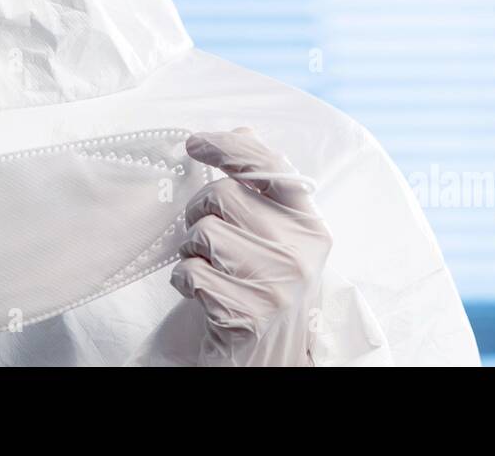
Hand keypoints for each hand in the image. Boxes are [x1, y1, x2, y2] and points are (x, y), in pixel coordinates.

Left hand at [171, 127, 331, 365]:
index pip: (270, 167)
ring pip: (203, 232)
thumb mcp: (276, 240)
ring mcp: (278, 284)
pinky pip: (191, 272)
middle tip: (201, 236)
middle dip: (198, 211)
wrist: (266, 362)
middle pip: (223, 196)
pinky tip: (200, 293)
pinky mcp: (248, 312)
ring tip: (207, 269)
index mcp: (311, 226)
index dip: (228, 147)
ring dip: (190, 251)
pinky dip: (183, 280)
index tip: (195, 143)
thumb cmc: (264, 291)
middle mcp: (301, 252)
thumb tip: (244, 132)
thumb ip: (262, 190)